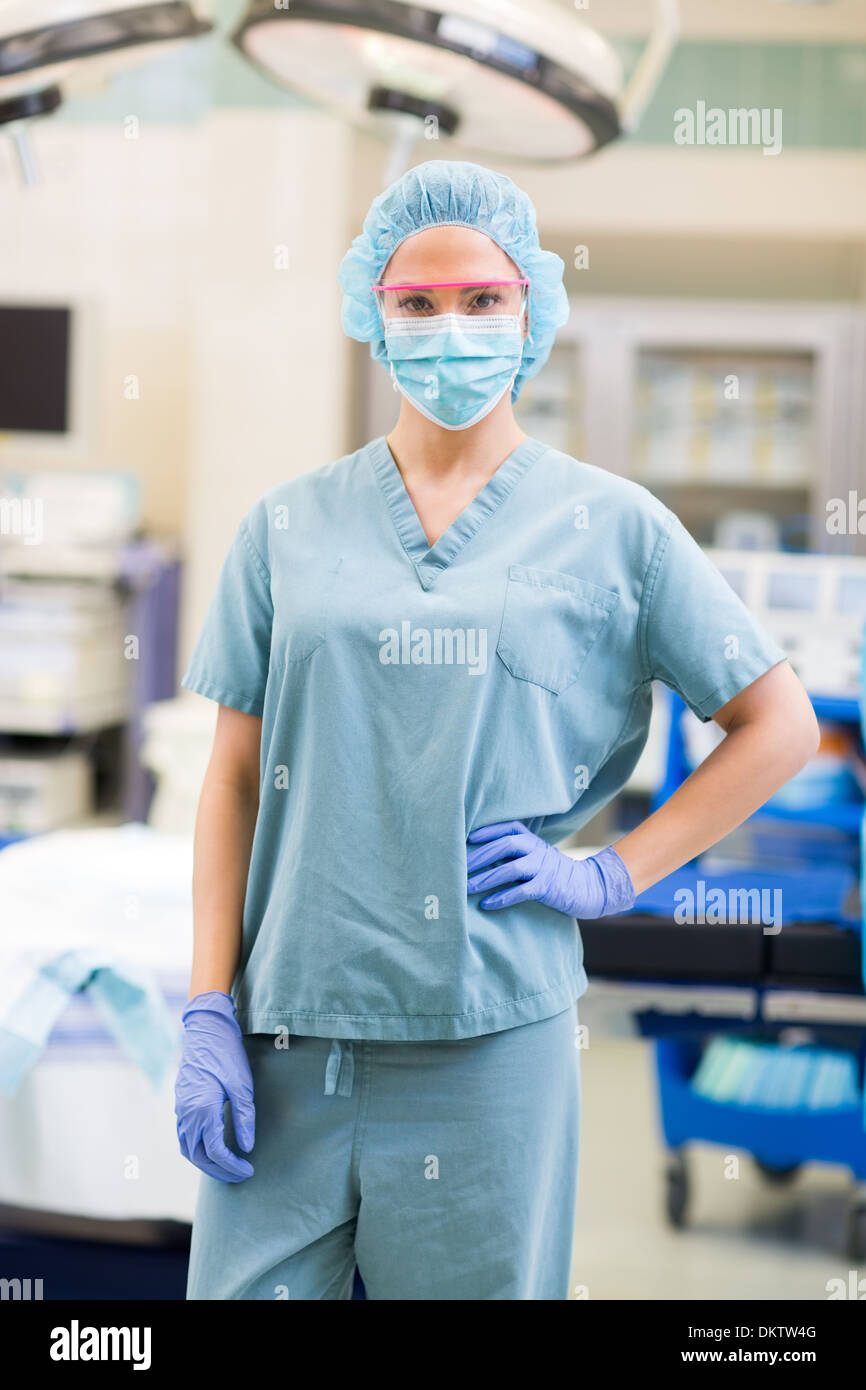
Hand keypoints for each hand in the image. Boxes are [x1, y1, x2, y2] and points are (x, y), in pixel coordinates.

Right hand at [175, 991, 255, 1182]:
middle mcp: (187, 1113)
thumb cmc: (227, 1054)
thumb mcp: (243, 1086)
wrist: (206, 1029)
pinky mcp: (181, 1103)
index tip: (248, 1170)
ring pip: (188, 1149)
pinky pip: (184, 1136)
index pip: (215, 1151)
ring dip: (206, 1163)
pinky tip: (210, 1149)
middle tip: (240, 1176)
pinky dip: (196, 1149)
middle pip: (199, 1156)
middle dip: (219, 1170)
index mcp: (202, 1110)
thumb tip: (247, 1148)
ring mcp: (181, 1109)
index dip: (232, 1165)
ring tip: (226, 1168)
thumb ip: (244, 1119)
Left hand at [467, 820, 634, 917]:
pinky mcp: (547, 887)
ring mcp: (543, 867)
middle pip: (504, 845)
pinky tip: (487, 905)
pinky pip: (522, 891)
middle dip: (478, 857)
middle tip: (456, 867)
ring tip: (465, 889)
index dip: (485, 832)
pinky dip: (502, 897)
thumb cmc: (550, 872)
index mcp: (530, 839)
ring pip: (511, 869)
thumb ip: (511, 852)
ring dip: (486, 879)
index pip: (505, 828)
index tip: (464, 838)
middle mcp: (536, 849)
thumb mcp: (533, 855)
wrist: (586, 887)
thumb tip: (476, 856)